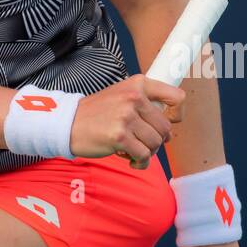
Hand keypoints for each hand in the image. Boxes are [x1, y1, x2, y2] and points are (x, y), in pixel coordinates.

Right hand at [69, 75, 184, 168]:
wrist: (69, 123)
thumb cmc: (98, 112)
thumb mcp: (122, 95)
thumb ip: (145, 102)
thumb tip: (171, 123)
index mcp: (138, 84)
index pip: (176, 97)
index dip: (178, 113)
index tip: (171, 122)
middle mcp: (134, 97)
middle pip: (166, 128)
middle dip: (158, 140)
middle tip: (144, 142)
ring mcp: (126, 116)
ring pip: (156, 143)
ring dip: (148, 152)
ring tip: (134, 150)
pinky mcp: (119, 136)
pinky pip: (144, 156)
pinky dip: (140, 162)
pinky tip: (130, 159)